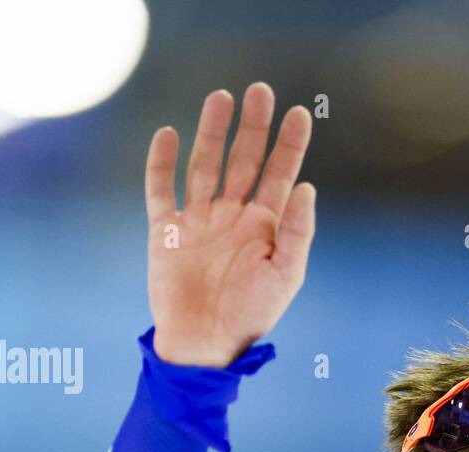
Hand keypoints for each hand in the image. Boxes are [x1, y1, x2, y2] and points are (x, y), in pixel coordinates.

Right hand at [145, 83, 314, 366]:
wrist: (204, 344)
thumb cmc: (250, 316)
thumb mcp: (284, 275)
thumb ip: (296, 232)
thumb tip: (306, 187)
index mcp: (264, 227)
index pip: (279, 175)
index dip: (289, 144)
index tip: (299, 113)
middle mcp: (232, 217)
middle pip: (244, 160)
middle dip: (253, 127)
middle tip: (261, 90)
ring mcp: (199, 221)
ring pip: (205, 165)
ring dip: (212, 132)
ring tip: (221, 97)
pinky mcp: (166, 231)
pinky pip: (161, 190)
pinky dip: (163, 162)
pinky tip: (169, 134)